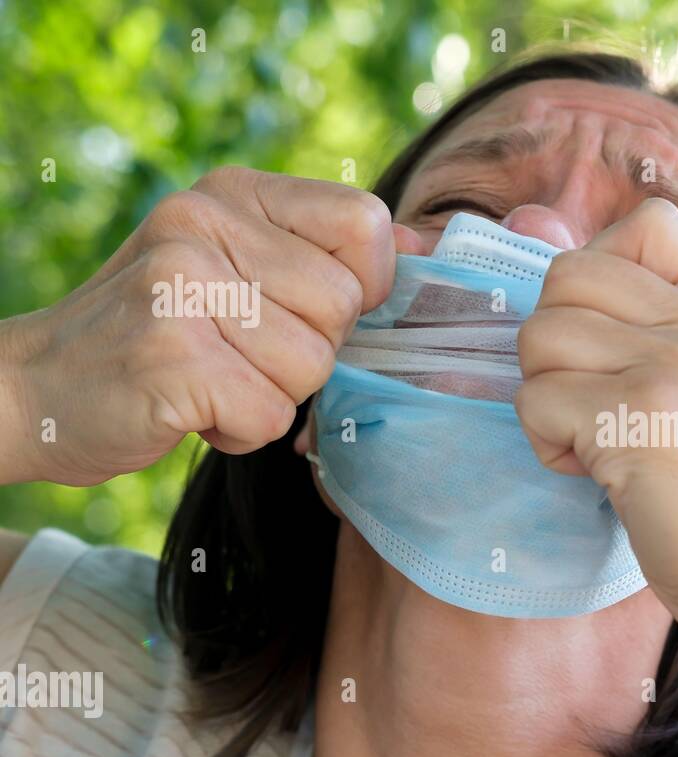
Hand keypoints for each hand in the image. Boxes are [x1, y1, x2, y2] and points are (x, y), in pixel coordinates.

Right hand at [0, 166, 421, 485]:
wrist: (34, 388)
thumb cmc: (158, 333)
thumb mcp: (236, 267)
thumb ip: (323, 254)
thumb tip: (427, 246)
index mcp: (232, 193)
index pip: (365, 223)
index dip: (366, 284)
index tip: (318, 312)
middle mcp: (203, 225)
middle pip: (342, 308)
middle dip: (310, 353)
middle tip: (243, 353)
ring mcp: (182, 287)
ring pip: (313, 367)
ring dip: (272, 395)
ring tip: (212, 379)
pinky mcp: (171, 357)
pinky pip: (271, 414)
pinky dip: (241, 431)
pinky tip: (194, 409)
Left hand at [514, 198, 677, 660]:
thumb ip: (672, 340)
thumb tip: (567, 306)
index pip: (645, 224)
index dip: (599, 273)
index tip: (611, 345)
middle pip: (568, 274)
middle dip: (553, 343)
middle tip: (588, 404)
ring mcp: (674, 367)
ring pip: (540, 334)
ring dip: (545, 397)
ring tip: (594, 445)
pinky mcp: (637, 420)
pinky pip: (537, 399)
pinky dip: (547, 444)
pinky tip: (597, 476)